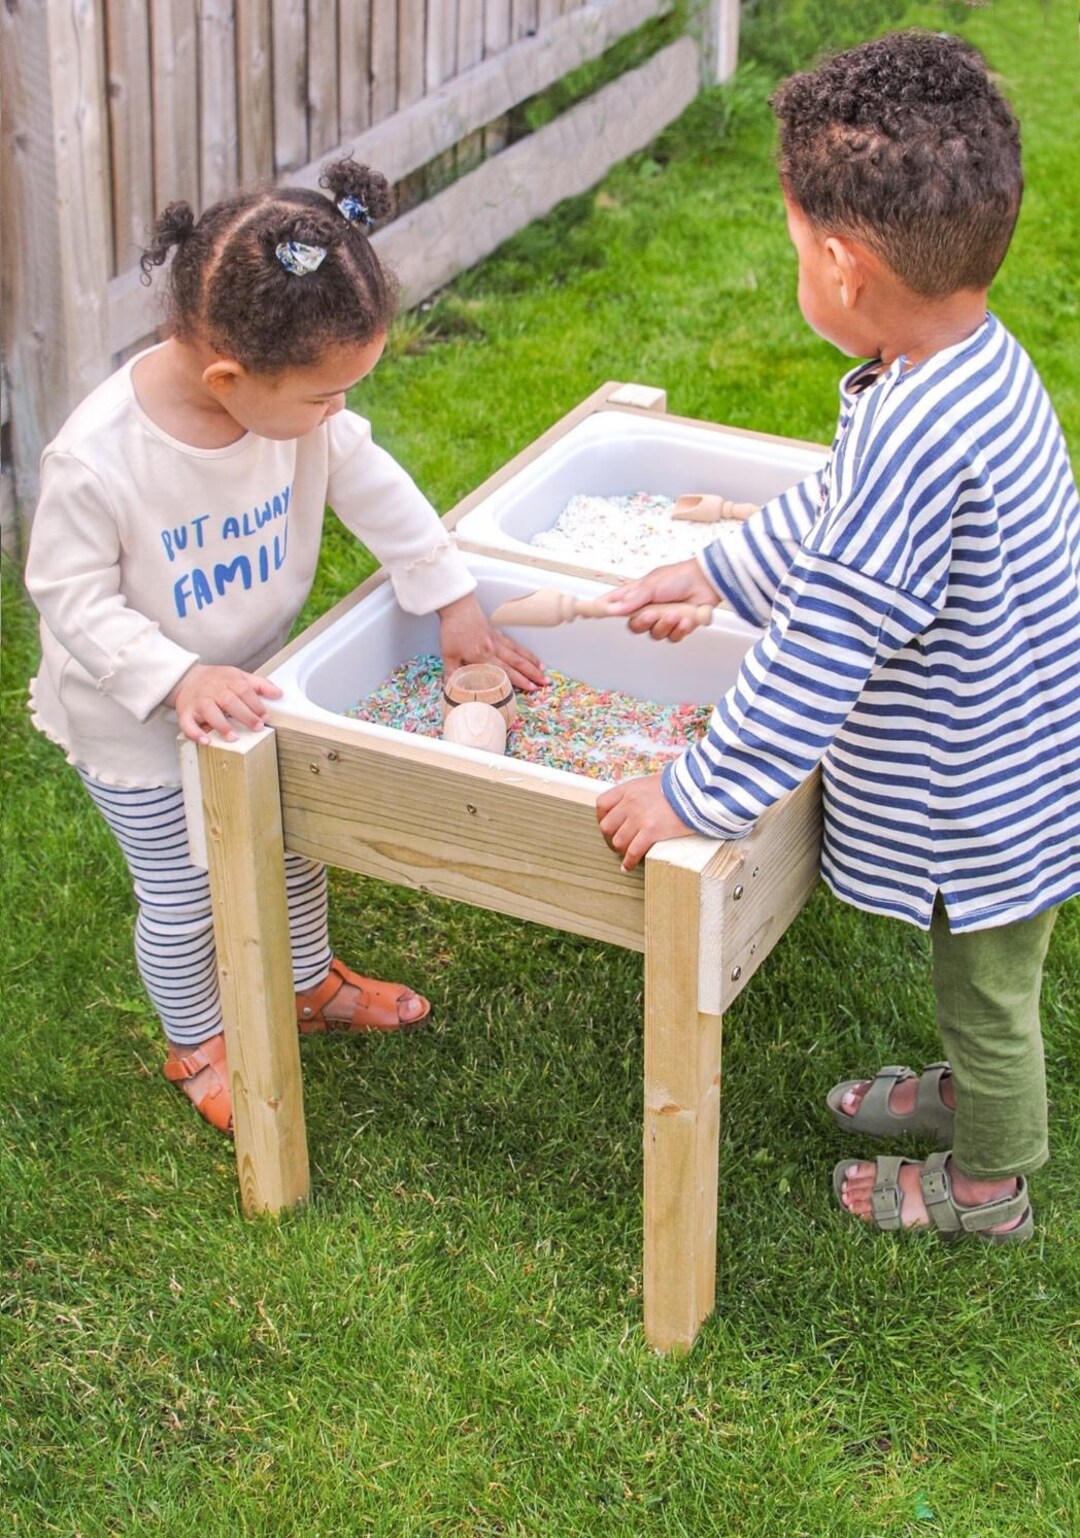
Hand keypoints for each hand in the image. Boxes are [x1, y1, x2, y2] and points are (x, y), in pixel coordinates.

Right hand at [167, 663, 282, 745]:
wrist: (186, 678)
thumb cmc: (216, 680)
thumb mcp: (239, 676)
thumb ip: (259, 684)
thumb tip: (278, 694)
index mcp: (228, 681)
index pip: (244, 690)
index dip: (256, 704)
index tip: (265, 716)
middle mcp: (213, 690)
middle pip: (229, 701)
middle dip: (244, 715)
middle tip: (256, 727)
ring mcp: (199, 701)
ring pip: (209, 712)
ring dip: (221, 725)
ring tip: (233, 737)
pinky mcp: (185, 712)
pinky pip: (187, 723)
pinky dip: (195, 733)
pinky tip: (205, 740)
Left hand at [439, 592, 545, 691]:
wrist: (457, 606)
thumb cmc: (452, 630)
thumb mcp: (448, 655)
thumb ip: (451, 674)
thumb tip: (451, 690)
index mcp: (482, 656)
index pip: (504, 672)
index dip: (519, 681)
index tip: (531, 689)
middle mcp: (494, 649)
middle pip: (517, 663)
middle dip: (532, 674)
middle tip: (545, 683)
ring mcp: (498, 640)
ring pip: (519, 653)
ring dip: (532, 663)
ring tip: (544, 671)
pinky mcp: (498, 633)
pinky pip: (515, 645)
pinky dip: (525, 652)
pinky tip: (531, 657)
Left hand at [596, 774, 694, 871]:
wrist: (697, 790)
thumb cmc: (680, 786)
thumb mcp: (653, 783)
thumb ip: (639, 794)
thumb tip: (636, 806)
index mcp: (629, 789)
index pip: (602, 804)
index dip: (603, 818)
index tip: (610, 826)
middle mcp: (630, 803)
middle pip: (607, 826)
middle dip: (611, 838)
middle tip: (619, 844)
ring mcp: (639, 818)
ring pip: (618, 841)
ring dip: (621, 850)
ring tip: (627, 855)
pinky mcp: (651, 832)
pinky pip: (633, 852)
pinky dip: (629, 862)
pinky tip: (629, 867)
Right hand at [601, 559, 720, 641]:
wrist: (707, 582)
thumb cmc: (679, 576)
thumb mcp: (652, 584)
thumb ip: (632, 599)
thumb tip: (612, 608)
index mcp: (637, 595)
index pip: (614, 604)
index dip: (602, 610)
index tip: (589, 614)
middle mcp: (647, 608)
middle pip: (634, 626)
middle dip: (644, 622)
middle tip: (652, 613)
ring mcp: (663, 618)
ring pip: (654, 634)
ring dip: (665, 625)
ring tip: (675, 613)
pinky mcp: (678, 626)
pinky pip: (672, 637)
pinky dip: (679, 629)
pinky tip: (685, 619)